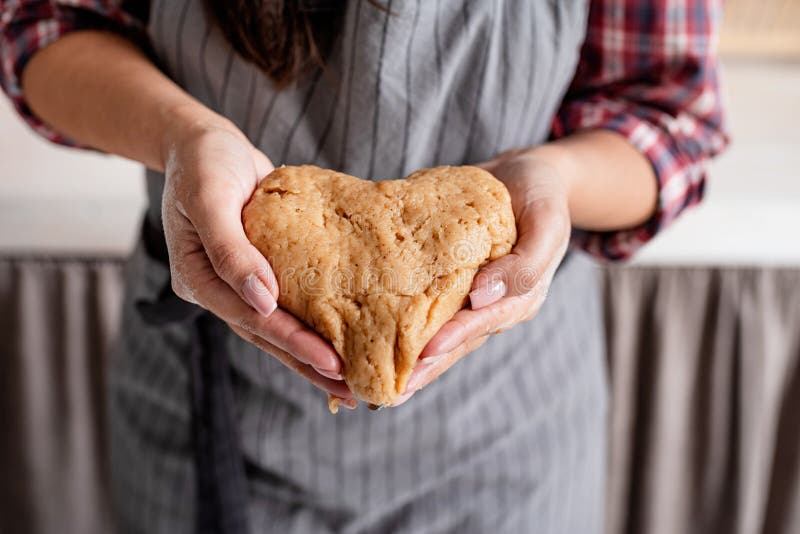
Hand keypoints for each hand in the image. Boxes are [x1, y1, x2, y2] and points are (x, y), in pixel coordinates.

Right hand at [161, 115, 355, 406]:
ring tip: (350, 380)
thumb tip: (263, 299)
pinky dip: (311, 320)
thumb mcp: (210, 198)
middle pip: (267, 336)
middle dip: (308, 363)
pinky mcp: (261, 269)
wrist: (205, 142)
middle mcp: (219, 289)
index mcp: (198, 279)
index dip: (293, 343)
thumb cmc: (204, 163)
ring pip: (278, 326)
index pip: (252, 319)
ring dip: (311, 353)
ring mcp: (239, 282)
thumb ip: (231, 250)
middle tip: (352, 390)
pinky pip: (288, 301)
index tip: (332, 364)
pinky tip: (340, 336)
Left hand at [395, 147, 572, 404]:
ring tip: (372, 381)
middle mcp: (488, 305)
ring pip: (433, 330)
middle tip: (388, 393)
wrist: (525, 175)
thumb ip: (525, 264)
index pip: (480, 324)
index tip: (423, 354)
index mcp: (516, 299)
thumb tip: (483, 297)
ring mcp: (465, 295)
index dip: (452, 339)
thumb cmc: (542, 199)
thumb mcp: (547, 224)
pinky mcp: (444, 279)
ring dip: (405, 355)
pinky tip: (369, 334)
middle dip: (422, 367)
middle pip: (453, 342)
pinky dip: (398, 319)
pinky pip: (422, 303)